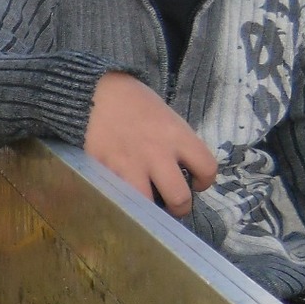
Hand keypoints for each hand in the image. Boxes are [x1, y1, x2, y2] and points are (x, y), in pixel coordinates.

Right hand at [84, 73, 216, 216]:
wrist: (97, 93)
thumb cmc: (136, 105)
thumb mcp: (168, 119)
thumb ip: (178, 146)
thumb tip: (182, 175)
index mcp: (177, 136)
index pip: (207, 169)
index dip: (205, 181)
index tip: (196, 183)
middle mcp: (156, 154)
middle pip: (179, 197)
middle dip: (179, 208)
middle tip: (173, 206)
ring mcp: (128, 165)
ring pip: (147, 204)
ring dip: (150, 211)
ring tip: (147, 208)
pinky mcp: (103, 170)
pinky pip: (117, 196)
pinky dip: (122, 199)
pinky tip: (122, 193)